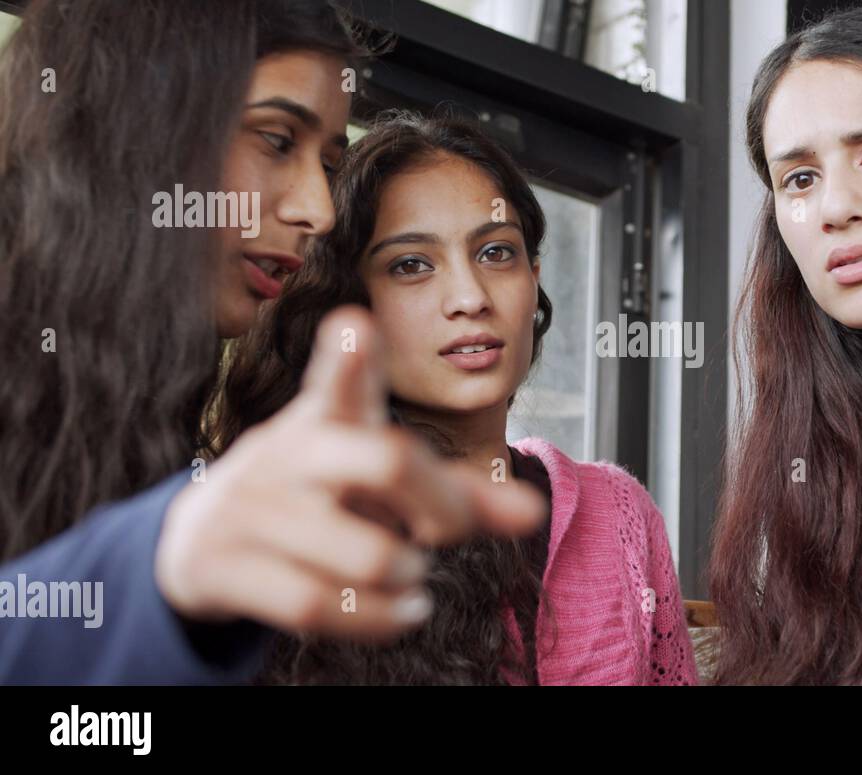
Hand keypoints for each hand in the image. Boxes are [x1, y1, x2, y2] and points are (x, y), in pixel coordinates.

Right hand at [155, 306, 546, 639]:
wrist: (202, 540)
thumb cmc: (319, 497)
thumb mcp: (378, 481)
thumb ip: (458, 492)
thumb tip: (534, 513)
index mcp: (327, 418)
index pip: (338, 381)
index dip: (349, 358)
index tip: (357, 324)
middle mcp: (288, 451)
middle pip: (390, 462)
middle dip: (442, 507)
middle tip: (446, 532)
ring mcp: (251, 505)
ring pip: (368, 555)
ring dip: (408, 576)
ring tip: (410, 574)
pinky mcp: (221, 563)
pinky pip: (318, 606)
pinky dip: (378, 619)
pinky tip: (401, 611)